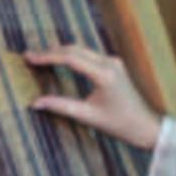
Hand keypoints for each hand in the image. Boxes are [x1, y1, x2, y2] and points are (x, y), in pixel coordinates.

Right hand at [25, 45, 161, 149]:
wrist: (146, 126)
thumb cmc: (119, 124)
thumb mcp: (87, 116)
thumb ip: (61, 106)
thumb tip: (36, 103)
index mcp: (103, 74)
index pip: (70, 58)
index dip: (47, 56)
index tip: (29, 57)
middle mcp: (109, 63)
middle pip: (74, 49)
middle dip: (50, 52)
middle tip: (29, 56)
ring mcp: (113, 62)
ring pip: (81, 50)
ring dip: (60, 52)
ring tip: (40, 57)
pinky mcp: (113, 65)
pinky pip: (88, 55)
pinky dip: (71, 56)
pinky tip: (59, 61)